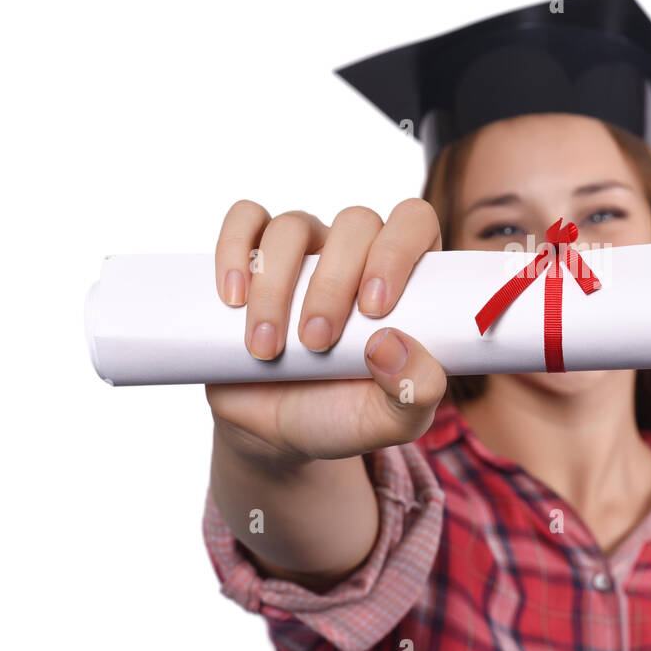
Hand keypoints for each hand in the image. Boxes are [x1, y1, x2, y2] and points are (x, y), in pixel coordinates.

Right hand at [204, 199, 446, 462]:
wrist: (278, 431)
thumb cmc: (347, 414)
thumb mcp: (396, 420)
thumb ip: (417, 391)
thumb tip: (392, 343)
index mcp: (407, 276)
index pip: (413, 223)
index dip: (396, 251)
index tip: (373, 309)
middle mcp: (359, 252)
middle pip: (354, 222)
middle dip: (333, 283)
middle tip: (317, 341)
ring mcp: (304, 250)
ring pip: (292, 226)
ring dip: (276, 285)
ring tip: (266, 347)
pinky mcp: (253, 258)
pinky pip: (244, 220)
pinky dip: (234, 250)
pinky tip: (233, 298)